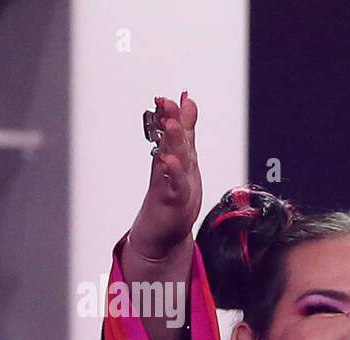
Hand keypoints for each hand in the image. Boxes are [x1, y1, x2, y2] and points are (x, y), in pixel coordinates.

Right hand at [130, 92, 202, 259]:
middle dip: (170, 120)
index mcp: (175, 156)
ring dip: (171, 142)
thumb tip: (187, 101)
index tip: (176, 96)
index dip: (174, 113)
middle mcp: (169, 167)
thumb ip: (186, 130)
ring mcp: (168, 184)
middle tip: (168, 102)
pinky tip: (170, 162)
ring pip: (171, 160)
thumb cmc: (173, 194)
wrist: (161, 232)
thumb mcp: (185, 159)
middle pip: (170, 141)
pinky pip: (173, 186)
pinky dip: (172, 174)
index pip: (174, 130)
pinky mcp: (170, 202)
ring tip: (171, 125)